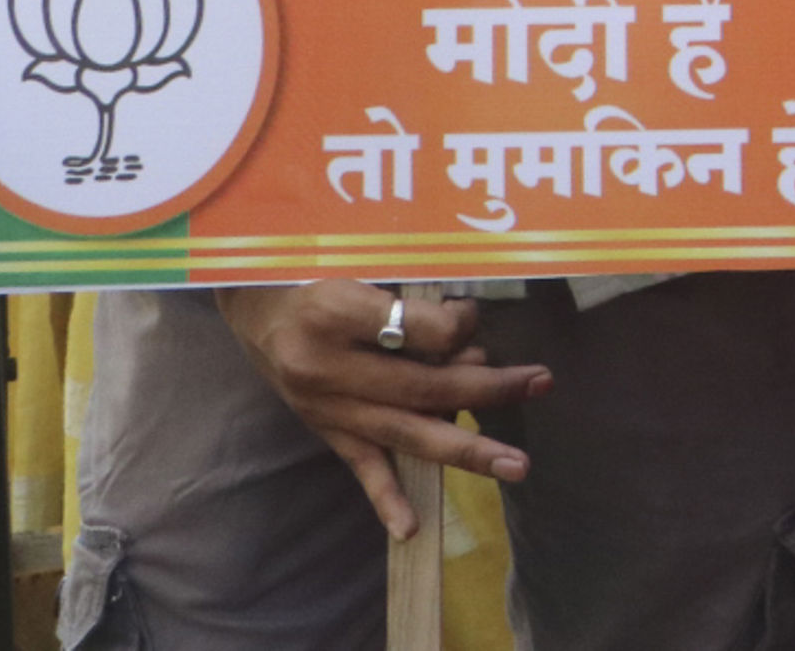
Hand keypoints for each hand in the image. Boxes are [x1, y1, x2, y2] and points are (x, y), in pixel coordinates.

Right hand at [218, 281, 548, 535]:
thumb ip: (410, 298)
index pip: (416, 326)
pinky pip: (359, 466)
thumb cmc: (318, 274)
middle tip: (539, 382)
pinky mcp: (323, 429)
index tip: (472, 314)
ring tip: (515, 463)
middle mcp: (326, 366)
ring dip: (465, 448)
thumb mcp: (361, 264)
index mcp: (336, 311)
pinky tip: (409, 529)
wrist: (254, 304)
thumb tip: (466, 336)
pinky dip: (385, 498)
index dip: (458, 324)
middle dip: (487, 388)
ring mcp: (324, 406)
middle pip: (419, 385)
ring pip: (404, 432)